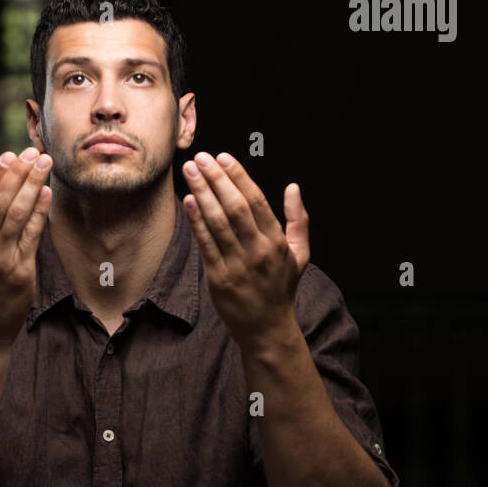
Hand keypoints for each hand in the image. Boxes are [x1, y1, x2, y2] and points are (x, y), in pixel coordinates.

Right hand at [0, 146, 52, 347]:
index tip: (9, 155)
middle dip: (17, 174)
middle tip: (32, 152)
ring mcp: (0, 262)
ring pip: (17, 215)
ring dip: (32, 186)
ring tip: (44, 164)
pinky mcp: (21, 273)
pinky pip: (32, 236)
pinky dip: (40, 212)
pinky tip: (47, 193)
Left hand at [181, 152, 309, 348]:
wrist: (267, 329)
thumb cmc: (281, 288)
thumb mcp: (300, 254)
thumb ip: (299, 219)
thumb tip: (293, 187)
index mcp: (277, 243)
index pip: (256, 201)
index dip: (238, 177)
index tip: (223, 157)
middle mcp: (257, 252)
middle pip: (234, 207)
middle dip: (216, 179)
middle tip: (200, 157)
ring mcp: (237, 266)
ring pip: (217, 223)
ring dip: (201, 194)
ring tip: (190, 172)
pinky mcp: (218, 279)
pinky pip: (205, 245)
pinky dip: (196, 221)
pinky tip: (188, 201)